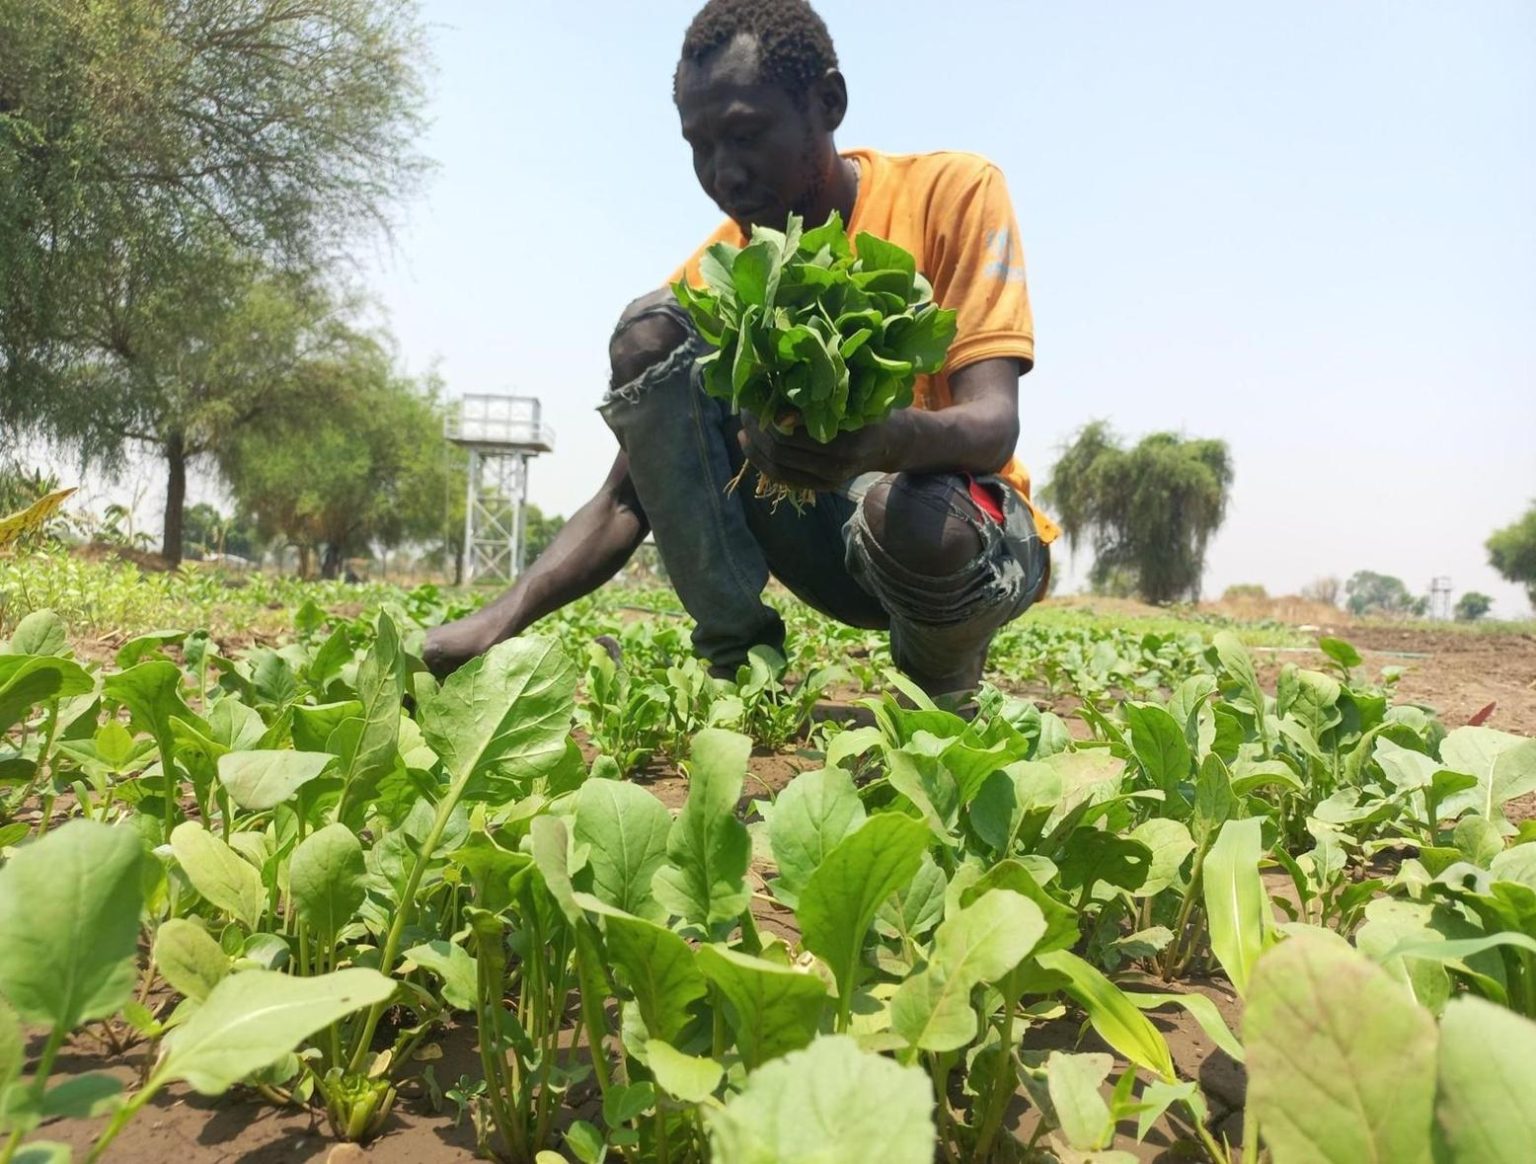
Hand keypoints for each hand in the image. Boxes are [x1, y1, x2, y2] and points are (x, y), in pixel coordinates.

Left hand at [737, 411, 895, 489]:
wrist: (891, 442)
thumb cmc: (869, 409)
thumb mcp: (849, 398)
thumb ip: (819, 400)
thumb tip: (777, 398)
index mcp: (843, 443)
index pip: (789, 434)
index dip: (765, 416)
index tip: (755, 396)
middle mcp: (834, 467)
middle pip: (779, 450)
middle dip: (756, 429)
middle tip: (745, 408)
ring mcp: (827, 481)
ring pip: (777, 467)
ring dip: (754, 447)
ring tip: (743, 426)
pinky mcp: (820, 487)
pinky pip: (783, 478)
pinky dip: (761, 462)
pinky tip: (749, 445)